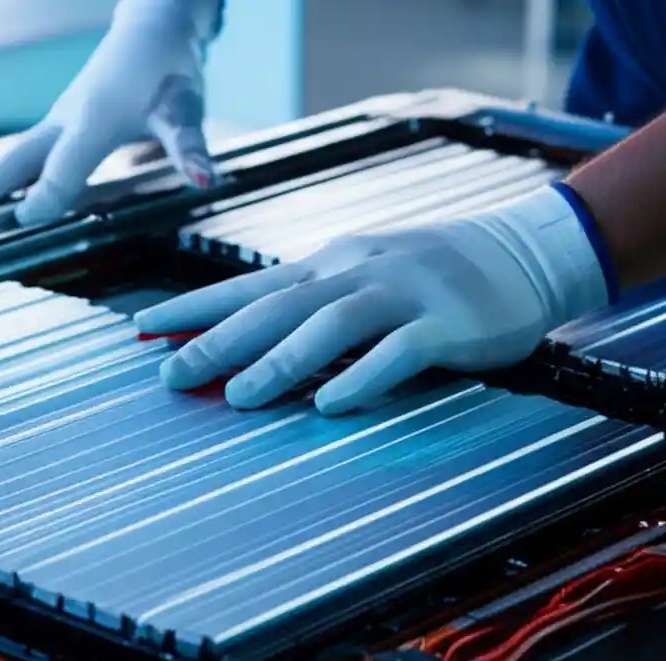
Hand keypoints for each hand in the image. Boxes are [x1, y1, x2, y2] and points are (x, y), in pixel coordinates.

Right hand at [0, 0, 220, 226]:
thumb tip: (204, 180)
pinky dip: (10, 183)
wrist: (153, 28)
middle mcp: (65, 121)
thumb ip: (188, 147)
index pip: (62, 164)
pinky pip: (28, 159)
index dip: (45, 194)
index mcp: (92, 117)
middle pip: (15, 162)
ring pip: (16, 160)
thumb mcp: (184, 107)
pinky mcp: (62, 126)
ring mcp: (59, 123)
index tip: (24, 222)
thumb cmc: (167, 67)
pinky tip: (6, 208)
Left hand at [134, 186, 611, 413]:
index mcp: (330, 264)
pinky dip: (360, 376)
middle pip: (277, 306)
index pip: (248, 285)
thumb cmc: (430, 273)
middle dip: (218, 340)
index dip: (195, 307)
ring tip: (237, 396)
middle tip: (171, 372)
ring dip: (279, 361)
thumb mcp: (363, 277)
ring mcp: (402, 293)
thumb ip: (310, 306)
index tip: (144, 328)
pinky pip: (397, 352)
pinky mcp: (446, 323)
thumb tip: (244, 343)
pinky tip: (329, 404)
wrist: (521, 252)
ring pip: (329, 324)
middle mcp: (356, 272)